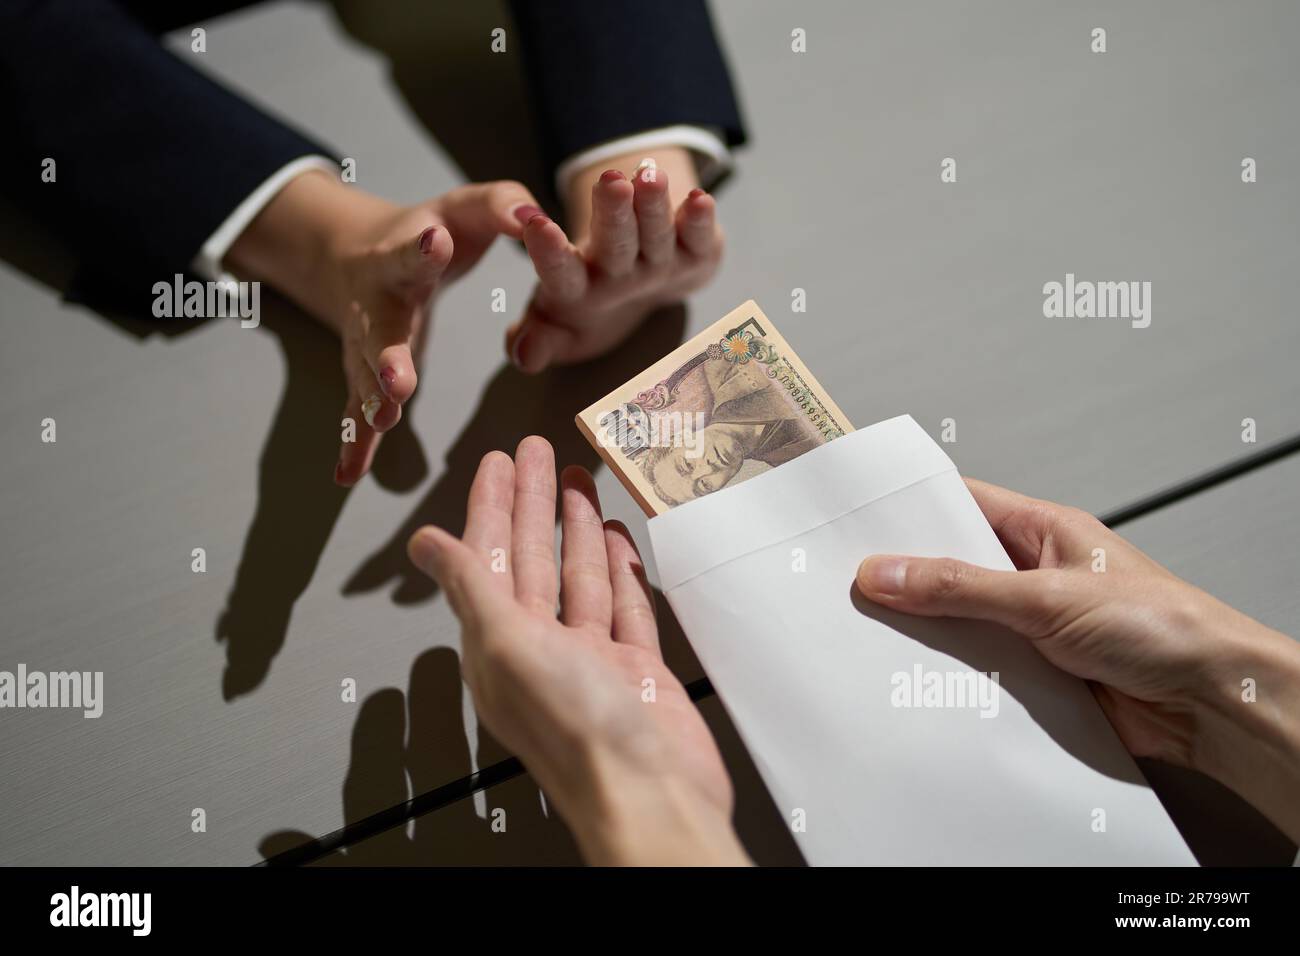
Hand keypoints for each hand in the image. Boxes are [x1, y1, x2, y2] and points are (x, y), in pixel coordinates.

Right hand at [227, 171, 540, 484]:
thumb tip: (534, 216)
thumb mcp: (465, 208)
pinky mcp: (366, 373)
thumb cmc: (430, 230)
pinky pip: (358, 410)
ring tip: (383, 421)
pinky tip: (347, 474)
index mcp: (405, 256)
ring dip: (372, 400)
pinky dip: (354, 442)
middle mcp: (378, 301)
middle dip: (388, 355)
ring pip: (365, 374)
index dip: (422, 248)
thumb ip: (501, 206)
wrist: (355, 252)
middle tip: (397, 380)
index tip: (434, 242)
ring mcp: (367, 342)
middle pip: (380, 328)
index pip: (413, 250)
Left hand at [405, 436, 748, 864]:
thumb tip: (425, 545)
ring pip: (578, 576)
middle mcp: (540, 649)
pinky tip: (617, 539)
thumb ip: (470, 587)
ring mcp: (591, 659)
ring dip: (575, 527)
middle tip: (538, 452)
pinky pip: (623, 605)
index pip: (488, 557)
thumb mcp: (509, 646)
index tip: (498, 462)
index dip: (491, 505)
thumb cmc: (579, 733)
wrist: (650, 793)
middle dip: (533, 502)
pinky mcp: (635, 669)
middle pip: (531, 558)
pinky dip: (620, 569)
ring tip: (579, 479)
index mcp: (499, 645)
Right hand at [504, 148, 722, 373]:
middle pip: (617, 247)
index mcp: (579, 294)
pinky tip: (700, 197)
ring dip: (654, 206)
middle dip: (615, 215)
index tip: (536, 225)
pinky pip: (700, 236)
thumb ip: (535, 335)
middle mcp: (621, 280)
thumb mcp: (551, 318)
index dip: (550, 254)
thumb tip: (521, 358)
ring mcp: (661, 266)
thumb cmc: (583, 296)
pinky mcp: (696, 254)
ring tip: (648, 174)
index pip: (562, 275)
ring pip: (657, 235)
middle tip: (611, 181)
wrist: (642, 300)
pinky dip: (701, 218)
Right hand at [854, 477, 1299, 841]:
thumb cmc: (1164, 626)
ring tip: (875, 637)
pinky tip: (922, 685)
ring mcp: (1035, 628)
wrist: (1214, 704)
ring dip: (929, 634)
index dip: (909, 508)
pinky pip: (979, 671)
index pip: (962, 505)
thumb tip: (886, 571)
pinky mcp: (1039, 677)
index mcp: (1043, 532)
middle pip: (953, 569)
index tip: (857, 517)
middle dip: (907, 579)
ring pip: (961, 624)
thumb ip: (961, 587)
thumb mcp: (1046, 596)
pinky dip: (953, 678)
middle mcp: (1035, 576)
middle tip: (850, 586)